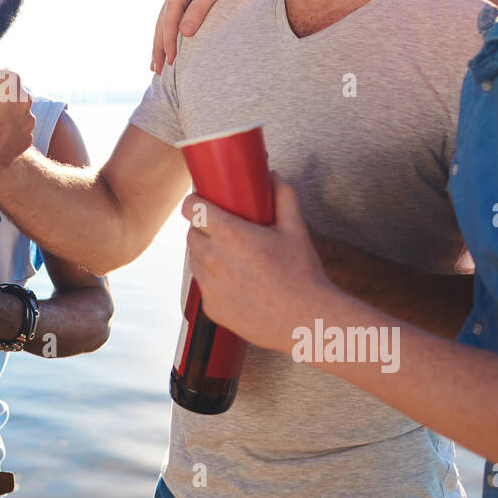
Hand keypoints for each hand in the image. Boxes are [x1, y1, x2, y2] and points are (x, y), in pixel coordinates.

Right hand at [150, 0, 270, 71]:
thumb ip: (198, 11)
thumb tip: (184, 33)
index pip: (169, 21)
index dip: (169, 42)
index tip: (171, 61)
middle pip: (161, 26)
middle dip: (158, 49)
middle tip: (158, 70)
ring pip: (162, 26)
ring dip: (159, 47)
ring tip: (155, 66)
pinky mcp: (183, 3)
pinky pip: (170, 24)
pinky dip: (167, 38)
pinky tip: (165, 50)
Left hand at [181, 174, 338, 352]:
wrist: (306, 321)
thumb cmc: (302, 274)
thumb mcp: (295, 229)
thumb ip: (283, 196)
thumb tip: (274, 176)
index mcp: (230, 235)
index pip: (193, 210)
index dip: (193, 203)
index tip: (199, 203)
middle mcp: (213, 260)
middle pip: (192, 235)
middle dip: (203, 230)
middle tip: (222, 231)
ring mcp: (210, 287)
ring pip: (195, 261)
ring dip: (206, 255)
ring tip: (229, 257)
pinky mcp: (211, 308)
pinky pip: (204, 287)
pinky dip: (213, 282)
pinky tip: (236, 283)